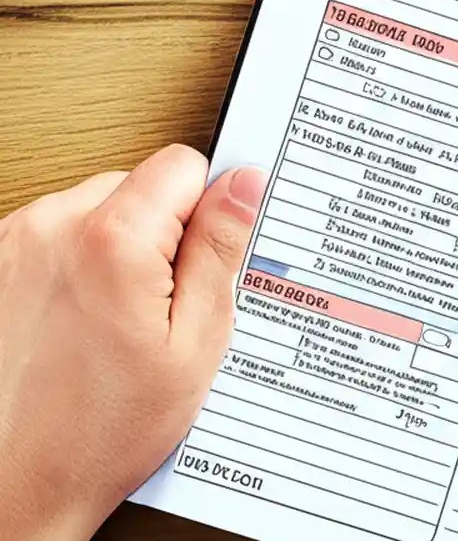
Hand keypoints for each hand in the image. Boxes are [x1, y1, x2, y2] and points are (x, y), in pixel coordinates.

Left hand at [0, 145, 264, 539]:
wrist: (17, 482)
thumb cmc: (102, 431)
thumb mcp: (196, 342)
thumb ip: (219, 252)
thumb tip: (242, 186)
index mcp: (112, 241)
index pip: (184, 166)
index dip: (210, 210)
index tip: (210, 256)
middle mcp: (52, 228)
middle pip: (139, 185)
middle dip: (164, 233)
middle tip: (167, 306)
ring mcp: (14, 245)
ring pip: (98, 209)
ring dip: (119, 249)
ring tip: (122, 321)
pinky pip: (59, 236)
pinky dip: (80, 266)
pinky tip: (87, 323)